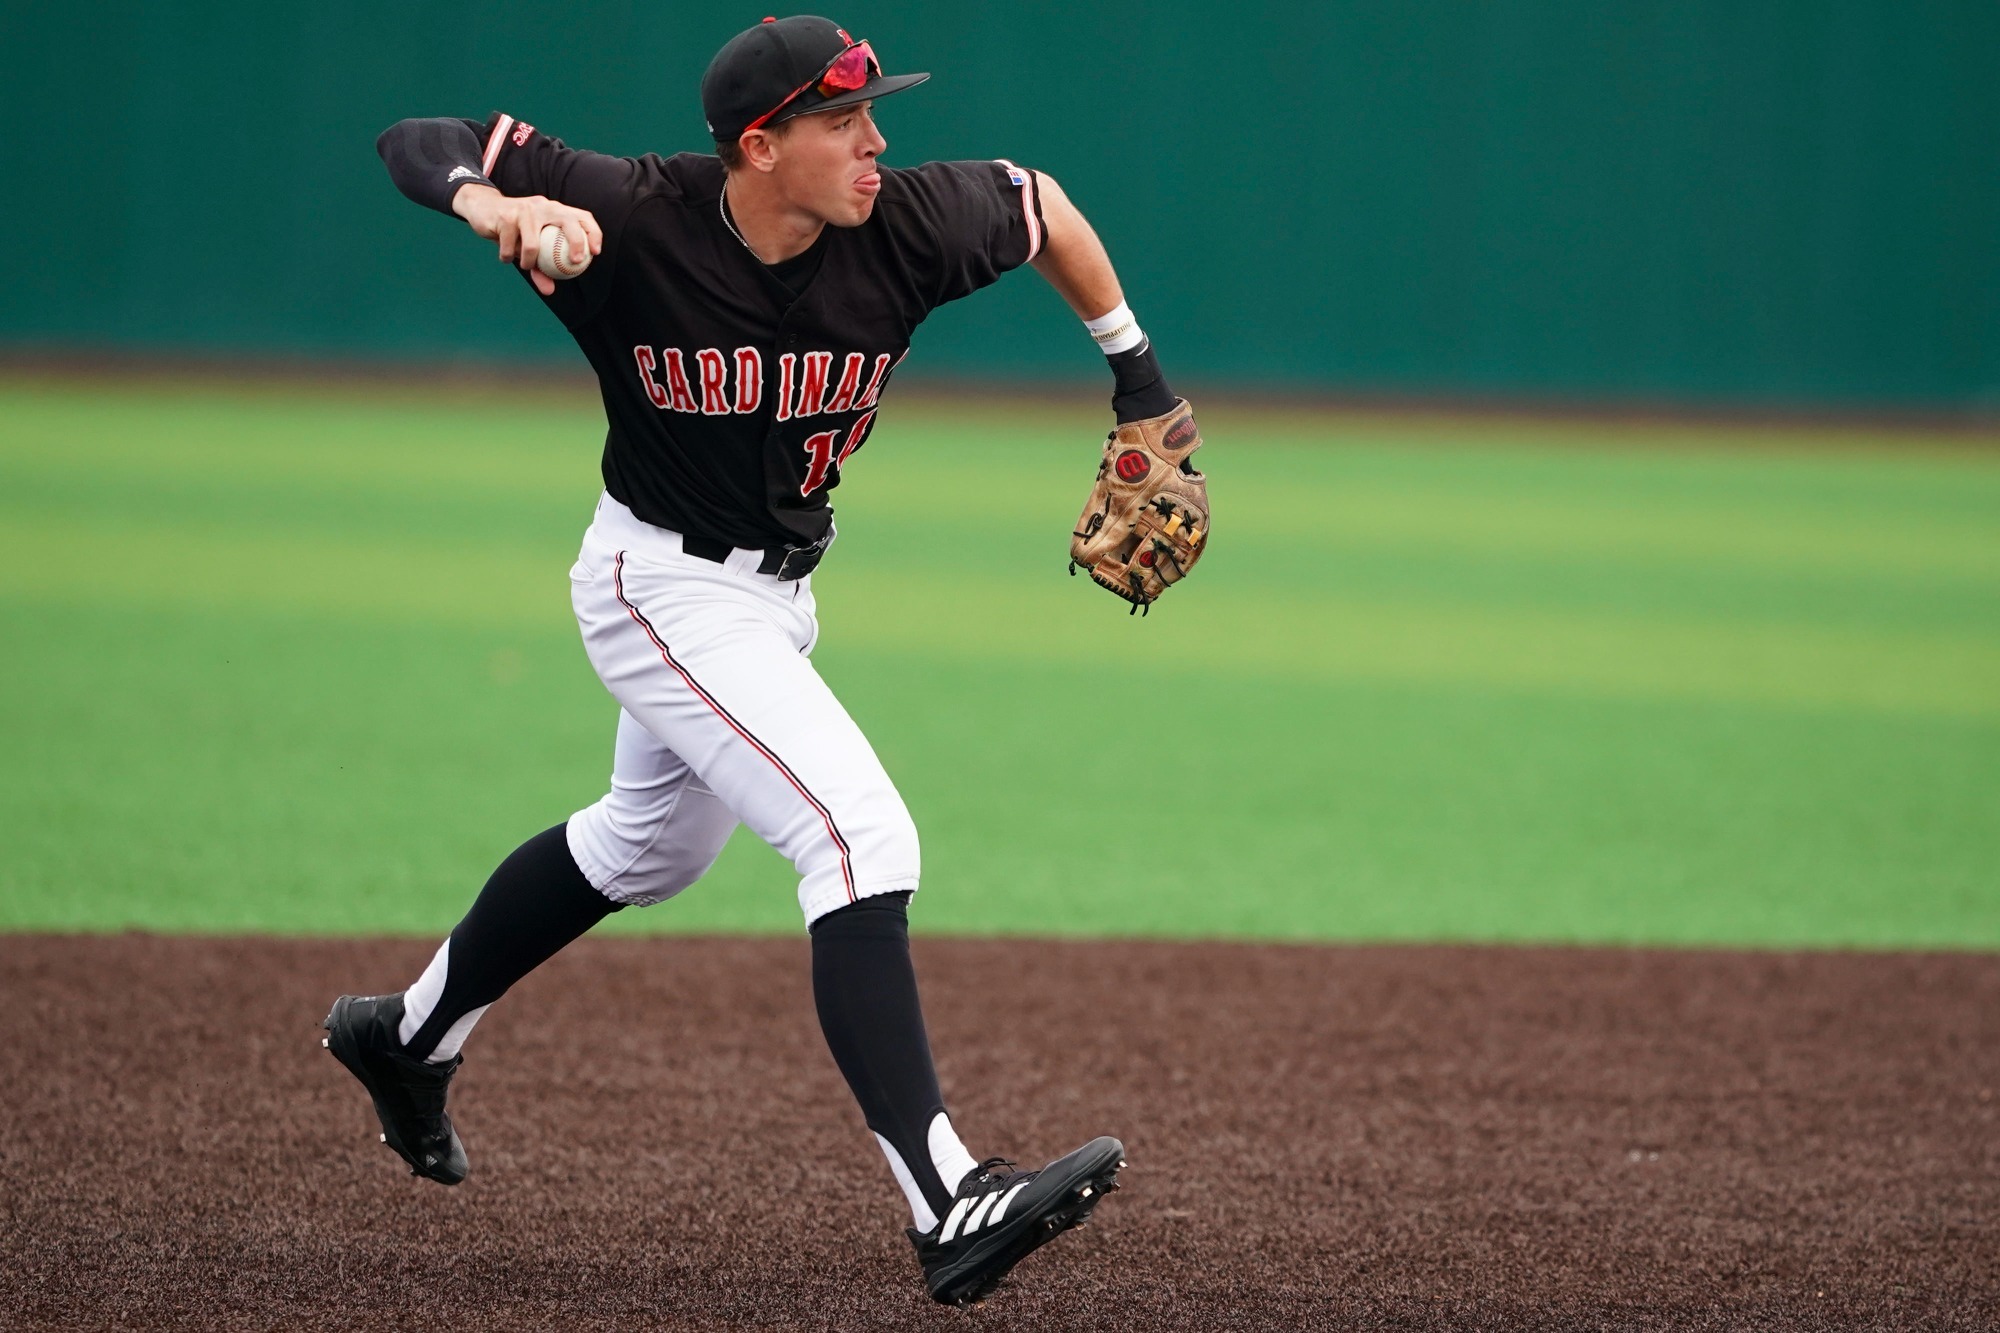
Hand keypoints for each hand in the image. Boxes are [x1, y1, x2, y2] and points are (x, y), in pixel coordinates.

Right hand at [451, 184, 601, 295]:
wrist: (483, 208)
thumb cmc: (514, 231)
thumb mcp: (530, 248)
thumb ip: (541, 269)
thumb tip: (550, 291)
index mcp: (555, 210)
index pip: (582, 216)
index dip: (593, 232)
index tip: (596, 253)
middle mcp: (543, 206)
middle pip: (567, 220)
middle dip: (576, 241)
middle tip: (575, 261)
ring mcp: (524, 209)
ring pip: (533, 244)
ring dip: (529, 262)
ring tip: (525, 265)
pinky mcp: (506, 216)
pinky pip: (511, 247)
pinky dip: (508, 257)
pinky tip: (506, 257)